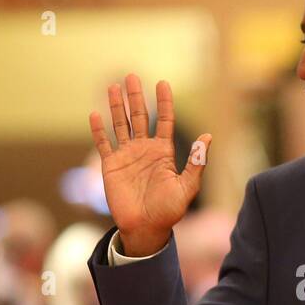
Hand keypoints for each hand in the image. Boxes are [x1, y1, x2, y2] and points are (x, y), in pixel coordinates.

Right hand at [87, 73, 211, 256]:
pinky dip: (99, 130)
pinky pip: (103, 144)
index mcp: (163, 152)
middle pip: (140, 116)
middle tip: (132, 76)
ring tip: (113, 86)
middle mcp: (144, 150)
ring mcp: (127, 156)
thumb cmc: (169, 211)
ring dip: (117, 106)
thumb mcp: (187, 187)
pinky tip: (95, 114)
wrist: (146, 228)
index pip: (164, 120)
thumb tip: (209, 136)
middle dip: (136, 97)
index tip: (162, 83)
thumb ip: (197, 163)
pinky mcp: (111, 166)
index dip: (164, 102)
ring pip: (121, 125)